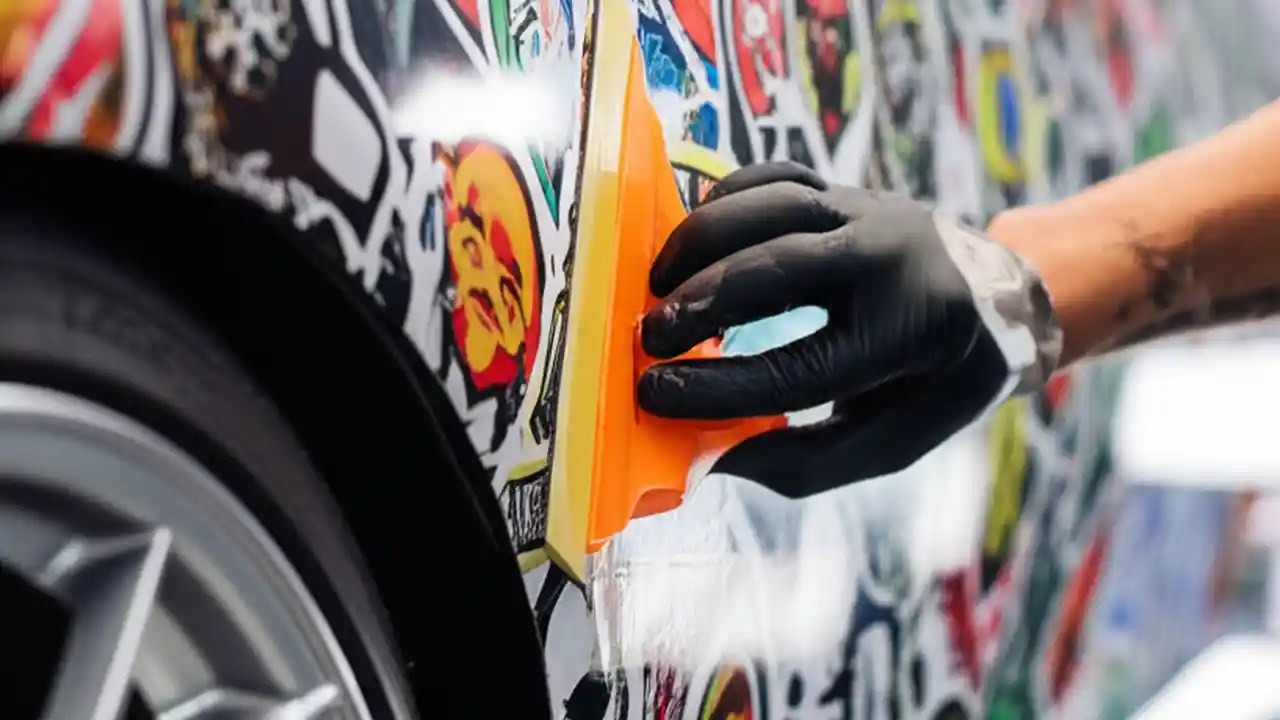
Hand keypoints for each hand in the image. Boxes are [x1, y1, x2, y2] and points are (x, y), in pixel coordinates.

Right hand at [637, 162, 1061, 496]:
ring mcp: (869, 211)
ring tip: (656, 284)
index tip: (652, 394)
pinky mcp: (847, 187)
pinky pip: (776, 177)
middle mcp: (891, 261)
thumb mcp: (889, 441)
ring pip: (772, 206)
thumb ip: (803, 459)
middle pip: (778, 269)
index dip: (717, 387)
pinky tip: (693, 238)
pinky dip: (725, 200)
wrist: (1000, 301)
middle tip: (648, 338)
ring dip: (701, 242)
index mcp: (909, 336)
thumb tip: (705, 456)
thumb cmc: (935, 383)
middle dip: (701, 302)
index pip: (796, 369)